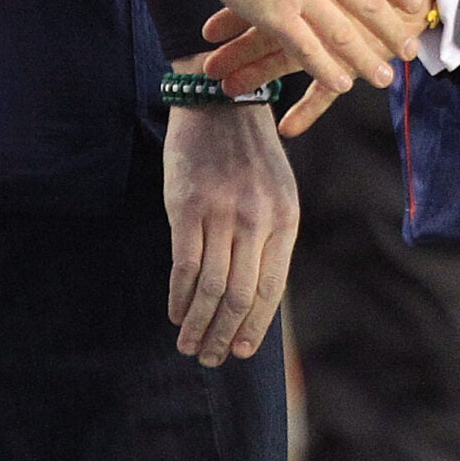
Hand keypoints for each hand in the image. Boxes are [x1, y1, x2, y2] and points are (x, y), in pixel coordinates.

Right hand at [164, 97, 299, 367]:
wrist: (220, 102)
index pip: (271, 289)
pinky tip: (174, 313)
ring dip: (198, 324)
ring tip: (188, 345)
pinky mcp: (187, 207)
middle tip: (209, 358)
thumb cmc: (248, 154)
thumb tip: (256, 298)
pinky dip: (179, 297)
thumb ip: (270, 238)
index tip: (239, 351)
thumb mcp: (277, 192)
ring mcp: (222, 213)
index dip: (254, 326)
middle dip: (223, 334)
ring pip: (211, 288)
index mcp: (285, 218)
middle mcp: (257, 219)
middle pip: (241, 296)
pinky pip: (184, 266)